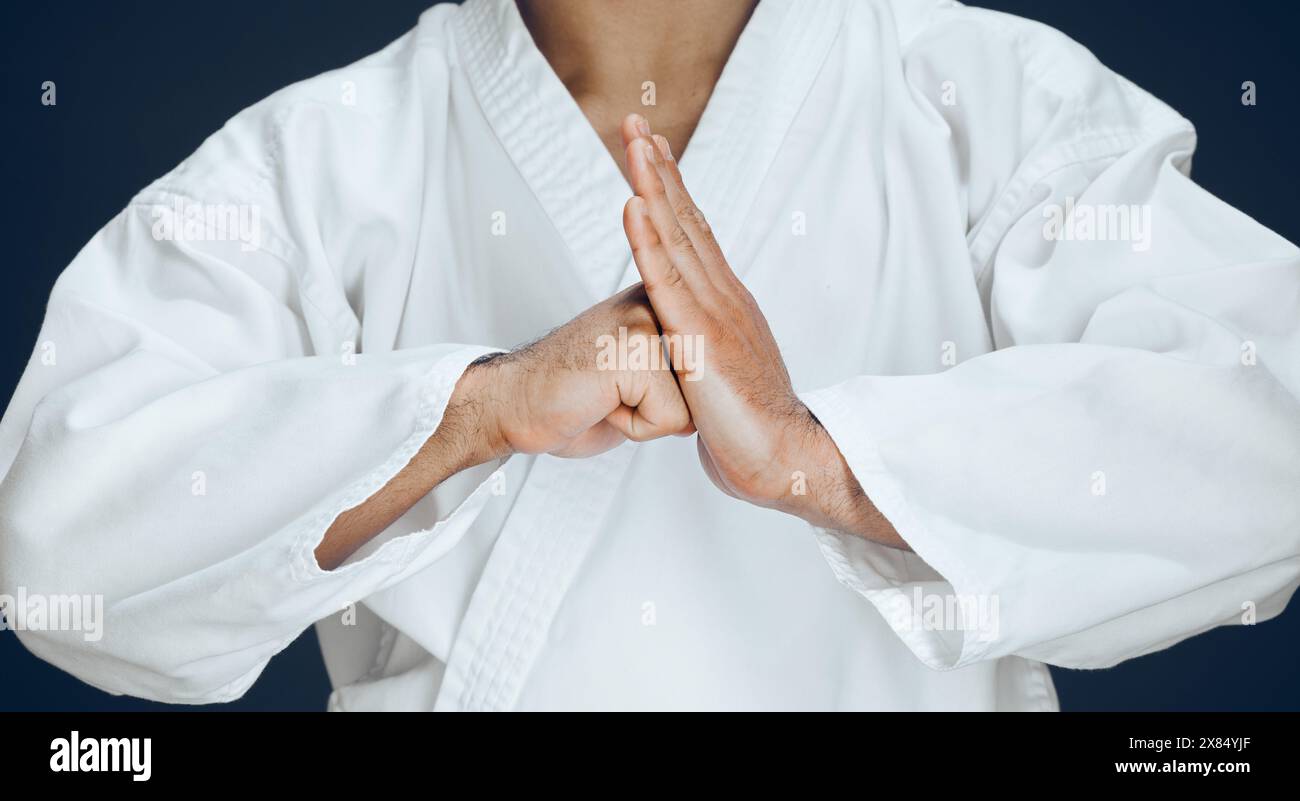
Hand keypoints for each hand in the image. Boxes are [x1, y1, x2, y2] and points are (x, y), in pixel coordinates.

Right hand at [318, 282, 690, 569]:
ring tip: (608, 397)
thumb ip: (682, 364)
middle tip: (614, 392)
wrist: (512, 403)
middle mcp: (656, 300)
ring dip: (648, 419)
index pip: (711, 366)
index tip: (632, 382)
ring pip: (691, 406)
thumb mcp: (641, 372)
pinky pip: (667, 419)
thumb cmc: (573, 394)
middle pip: (706, 387)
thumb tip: (724, 385)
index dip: (675, 396)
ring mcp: (643, 323)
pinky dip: (634, 428)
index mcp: (661, 298)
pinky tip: (599, 404)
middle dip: (665, 408)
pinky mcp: (632, 354)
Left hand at [617, 114, 902, 545]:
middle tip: (636, 124)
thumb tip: (688, 341)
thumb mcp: (721, 374)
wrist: (783, 458)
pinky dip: (649, 240)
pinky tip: (635, 205)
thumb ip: (705, 346)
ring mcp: (715, 313)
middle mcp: (724, 296)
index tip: (651, 152)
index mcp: (726, 304)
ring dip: (652, 185)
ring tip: (633, 143)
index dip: (671, 190)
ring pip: (678, 237)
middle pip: (686, 219)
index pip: (694, 235)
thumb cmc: (752, 429)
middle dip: (658, 169)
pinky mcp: (702, 339)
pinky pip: (669, 280)